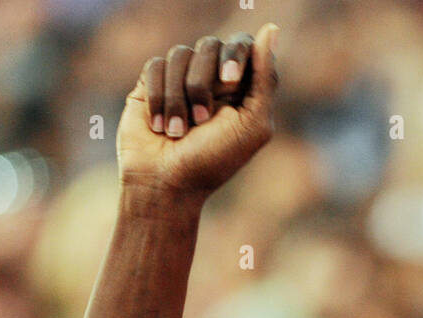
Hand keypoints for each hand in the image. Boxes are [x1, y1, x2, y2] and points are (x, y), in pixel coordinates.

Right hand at [117, 24, 278, 203]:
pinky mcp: (151, 84)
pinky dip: (158, 97)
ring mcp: (179, 80)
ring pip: (179, 55)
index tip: (230, 81)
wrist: (165, 183)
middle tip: (202, 121)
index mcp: (240, 88)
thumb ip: (265, 79)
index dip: (235, 55)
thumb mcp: (252, 125)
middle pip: (210, 45)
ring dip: (179, 99)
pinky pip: (155, 66)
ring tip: (177, 132)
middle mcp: (210, 79)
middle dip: (204, 83)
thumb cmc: (212, 161)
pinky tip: (159, 126)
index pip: (242, 44)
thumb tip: (272, 29)